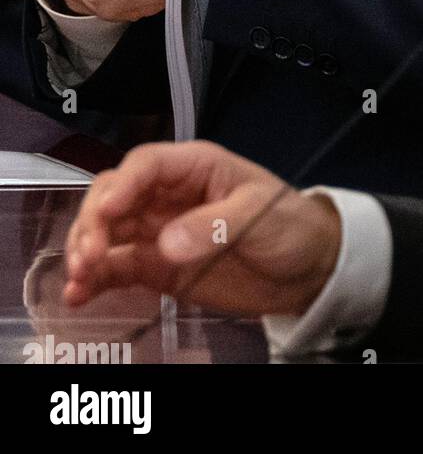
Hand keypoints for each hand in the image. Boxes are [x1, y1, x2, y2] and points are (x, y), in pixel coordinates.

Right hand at [64, 142, 340, 317]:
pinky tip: (78, 295)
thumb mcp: (258, 215)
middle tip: (89, 255)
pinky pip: (115, 268)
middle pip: (114, 195)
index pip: (147, 165)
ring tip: (80, 277)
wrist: (307, 270)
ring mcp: (158, 231)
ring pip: (106, 231)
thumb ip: (214, 225)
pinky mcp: (156, 267)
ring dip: (86, 249)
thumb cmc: (290, 224)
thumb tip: (166, 243)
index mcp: (195, 167)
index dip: (122, 185)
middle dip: (94, 220)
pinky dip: (93, 280)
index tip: (106, 214)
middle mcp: (168, 195)